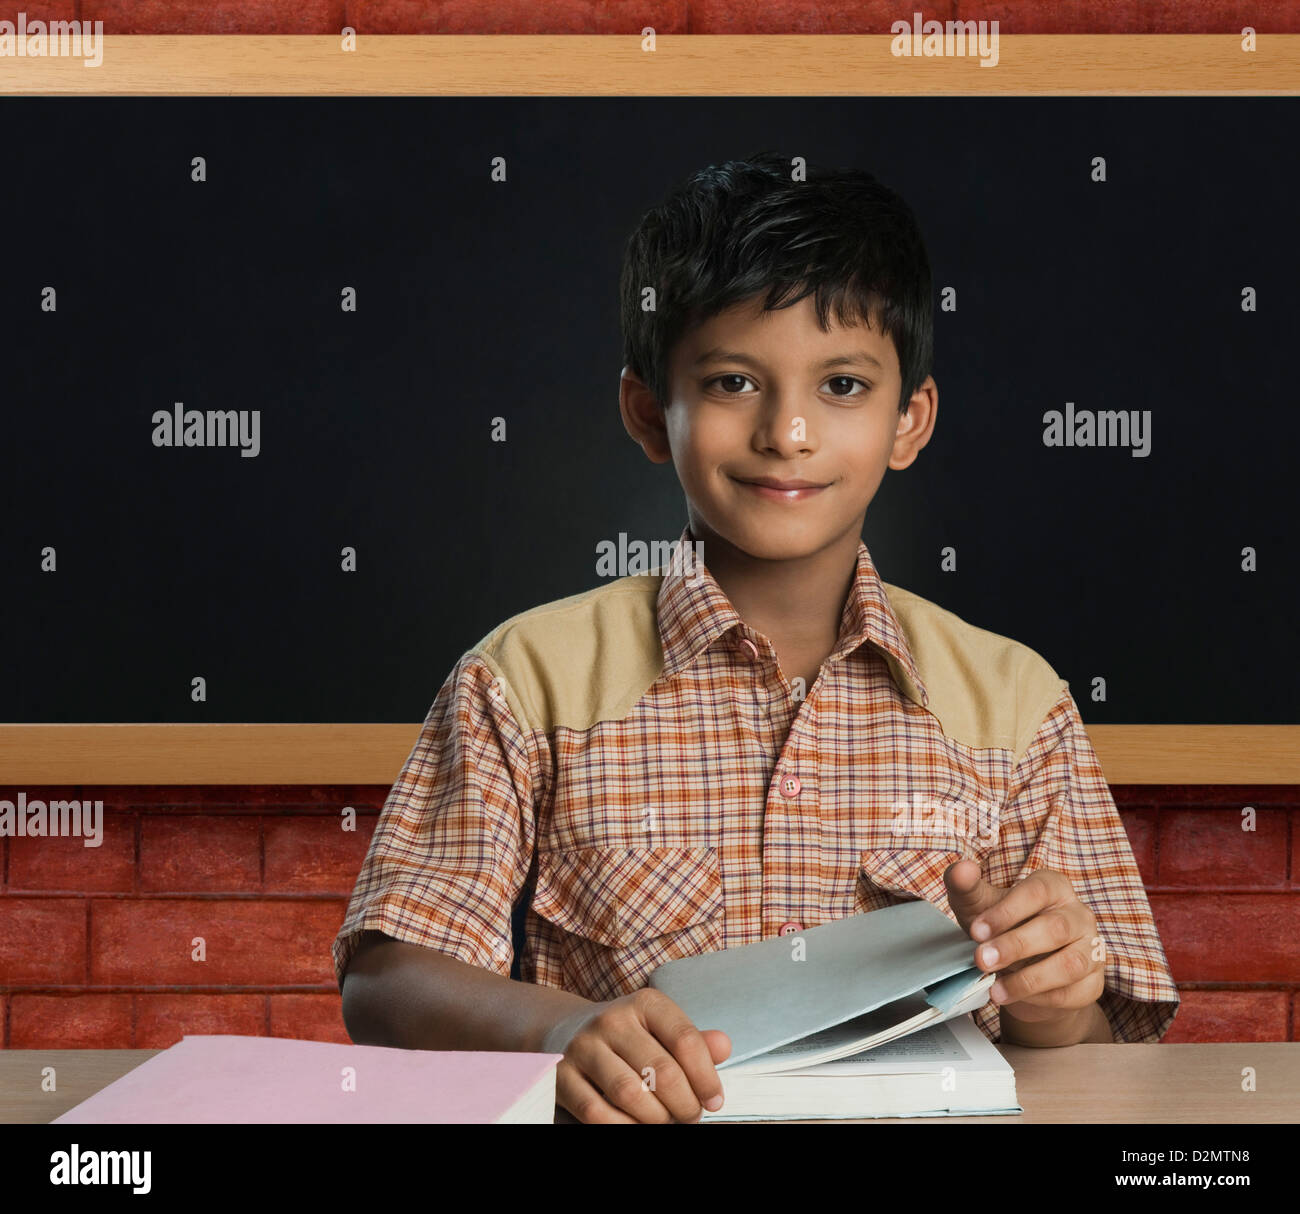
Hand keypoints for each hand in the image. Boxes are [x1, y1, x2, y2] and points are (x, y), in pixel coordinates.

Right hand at [540, 988, 730, 1122]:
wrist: (568, 1032)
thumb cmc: (630, 1038)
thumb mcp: (662, 1030)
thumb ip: (695, 1042)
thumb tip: (723, 1047)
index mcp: (645, 1003)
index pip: (686, 1039)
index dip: (706, 1077)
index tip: (714, 1101)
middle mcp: (612, 1019)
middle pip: (661, 1071)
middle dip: (685, 1105)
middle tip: (690, 1116)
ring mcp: (584, 1046)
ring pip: (630, 1094)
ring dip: (656, 1119)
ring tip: (665, 1120)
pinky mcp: (562, 1075)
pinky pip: (597, 1113)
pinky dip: (624, 1127)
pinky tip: (635, 1124)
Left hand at [943, 859, 1104, 1026]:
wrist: (1020, 970)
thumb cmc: (999, 928)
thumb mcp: (978, 905)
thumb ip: (966, 886)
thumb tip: (962, 869)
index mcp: (1054, 886)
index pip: (1036, 892)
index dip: (1006, 911)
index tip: (976, 931)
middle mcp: (1079, 914)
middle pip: (1055, 928)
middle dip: (1015, 946)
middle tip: (981, 960)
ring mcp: (1091, 949)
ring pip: (1070, 965)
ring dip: (1029, 980)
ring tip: (994, 989)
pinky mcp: (1094, 983)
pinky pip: (1073, 993)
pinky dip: (1041, 998)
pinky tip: (1014, 996)